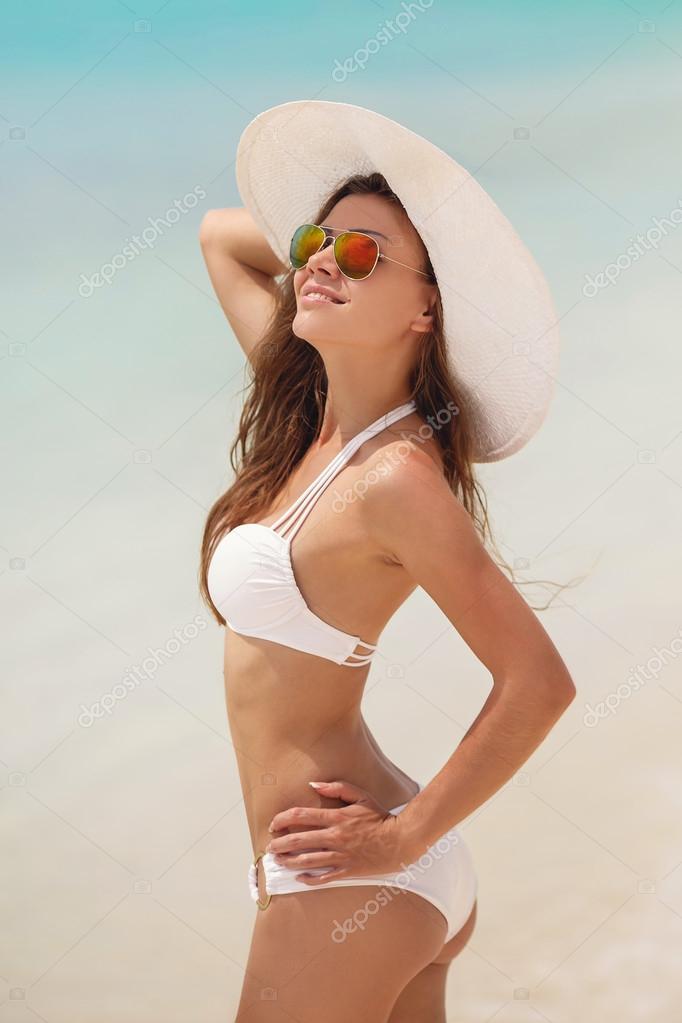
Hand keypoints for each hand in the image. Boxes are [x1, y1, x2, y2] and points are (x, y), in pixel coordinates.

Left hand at [265, 779, 407, 884]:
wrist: (401, 840)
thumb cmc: (380, 817)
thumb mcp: (360, 796)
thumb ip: (337, 788)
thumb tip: (313, 785)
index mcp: (336, 817)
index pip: (301, 816)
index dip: (283, 819)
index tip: (274, 824)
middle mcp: (335, 836)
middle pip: (299, 840)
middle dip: (280, 844)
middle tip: (270, 847)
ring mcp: (341, 855)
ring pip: (307, 860)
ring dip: (289, 862)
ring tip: (279, 862)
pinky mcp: (347, 870)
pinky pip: (324, 877)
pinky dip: (309, 879)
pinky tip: (299, 878)